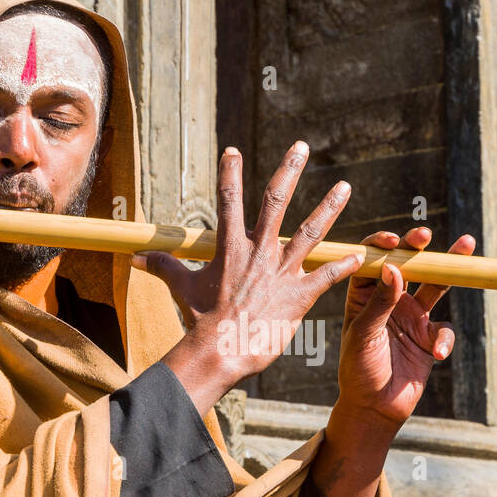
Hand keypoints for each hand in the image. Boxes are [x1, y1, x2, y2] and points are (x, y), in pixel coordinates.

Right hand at [136, 142, 362, 416]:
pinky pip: (326, 277)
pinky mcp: (299, 296)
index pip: (228, 201)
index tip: (233, 150)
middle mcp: (258, 253)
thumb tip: (137, 257)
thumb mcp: (181, 288)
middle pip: (275, 202)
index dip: (229, 174)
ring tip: (344, 186)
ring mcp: (281, 272)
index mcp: (230, 248)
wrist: (220, 350)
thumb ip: (164, 266)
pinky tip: (359, 255)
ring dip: (328, 208)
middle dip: (288, 171)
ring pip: (309, 232)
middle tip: (301, 146)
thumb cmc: (200, 321)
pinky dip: (344, 266)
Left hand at [335, 226, 476, 429]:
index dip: (382, 245)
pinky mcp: (429, 337)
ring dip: (451, 268)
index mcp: (364, 296)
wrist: (375, 407)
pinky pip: (444, 329)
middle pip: (407, 264)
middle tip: (425, 233)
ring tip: (466, 247)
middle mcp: (389, 300)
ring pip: (436, 285)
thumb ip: (379, 303)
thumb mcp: (363, 335)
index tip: (394, 241)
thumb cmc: (358, 370)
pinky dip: (444, 339)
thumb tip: (393, 268)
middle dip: (417, 246)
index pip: (372, 261)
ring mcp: (412, 316)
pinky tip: (437, 353)